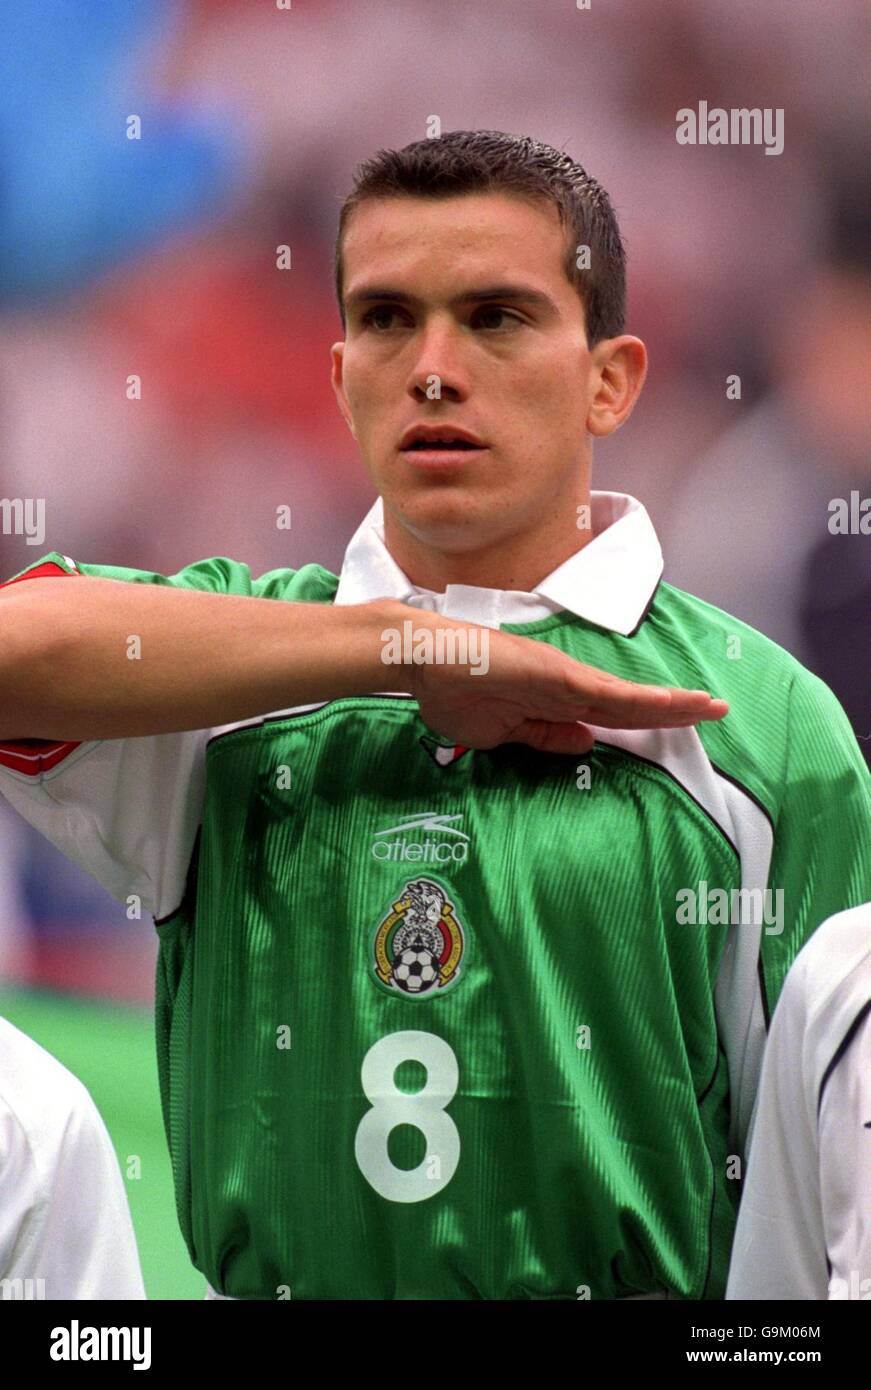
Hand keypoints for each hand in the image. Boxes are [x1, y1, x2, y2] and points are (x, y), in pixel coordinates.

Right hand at [410, 619, 727, 754]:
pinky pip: (608, 693)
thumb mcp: (503, 731)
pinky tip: (673, 704)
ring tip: (711, 707)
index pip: (613, 714)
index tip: (684, 724)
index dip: (649, 719)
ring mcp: (564, 676)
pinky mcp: (557, 674)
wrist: (424, 659)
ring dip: (671, 703)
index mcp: (556, 699)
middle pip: (631, 702)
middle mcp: (568, 684)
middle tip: (719, 710)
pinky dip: (643, 700)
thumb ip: (545, 735)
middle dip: (676, 709)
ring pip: (628, 696)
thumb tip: (586, 742)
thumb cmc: (453, 691)